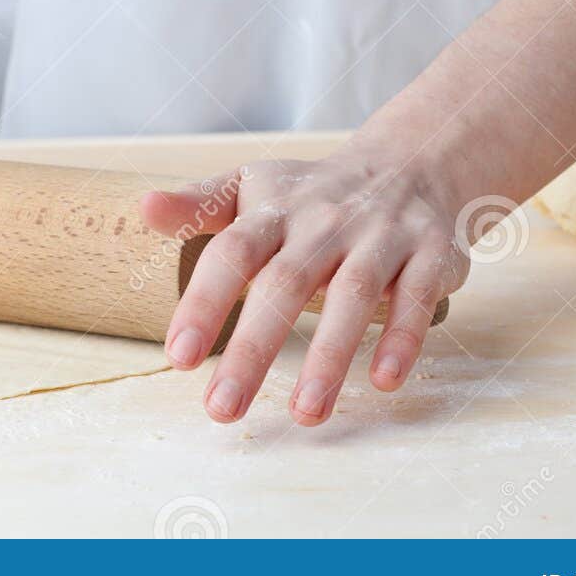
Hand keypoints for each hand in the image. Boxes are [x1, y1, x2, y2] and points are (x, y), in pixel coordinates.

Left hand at [140, 146, 469, 426]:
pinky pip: (416, 297)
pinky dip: (402, 337)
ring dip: (329, 357)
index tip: (178, 358)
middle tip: (222, 409)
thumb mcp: (253, 186)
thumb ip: (200, 204)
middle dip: (252, 349)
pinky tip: (384, 381)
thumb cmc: (313, 192)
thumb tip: (145, 209)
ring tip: (304, 414)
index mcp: (275, 210)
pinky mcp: (430, 253)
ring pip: (352, 295)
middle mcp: (325, 222)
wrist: (412, 161)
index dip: (204, 303)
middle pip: (285, 284)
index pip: (232, 254)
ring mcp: (380, 236)